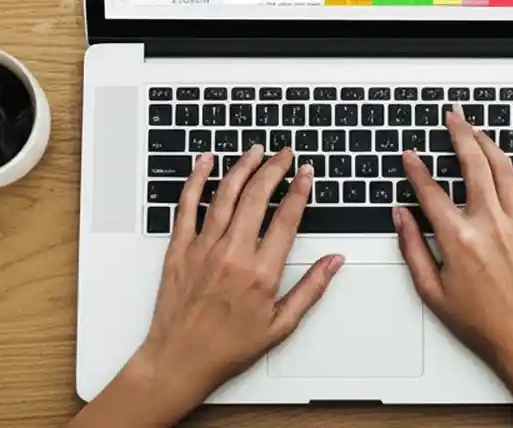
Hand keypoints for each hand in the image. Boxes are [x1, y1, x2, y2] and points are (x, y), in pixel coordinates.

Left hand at [72, 146, 342, 426]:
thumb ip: (311, 288)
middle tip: (284, 153)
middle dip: (274, 168)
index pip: (286, 218)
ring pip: (225, 194)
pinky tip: (205, 162)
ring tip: (255, 151)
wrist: (178, 361)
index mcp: (261, 273)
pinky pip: (187, 206)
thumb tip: (334, 261)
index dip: (299, 190)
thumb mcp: (280, 325)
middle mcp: (232, 254)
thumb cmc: (227, 348)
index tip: (305, 173)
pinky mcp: (179, 250)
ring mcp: (203, 249)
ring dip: (242, 167)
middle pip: (256, 197)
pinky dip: (196, 180)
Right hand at [394, 109, 512, 371]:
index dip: (416, 169)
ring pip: (501, 166)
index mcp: (457, 239)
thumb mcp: (431, 290)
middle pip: (471, 164)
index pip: (430, 192)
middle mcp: (487, 223)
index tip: (410, 155)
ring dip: (486, 139)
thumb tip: (401, 215)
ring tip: (474, 125)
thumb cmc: (480, 321)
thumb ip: (413, 248)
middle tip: (450, 117)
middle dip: (458, 134)